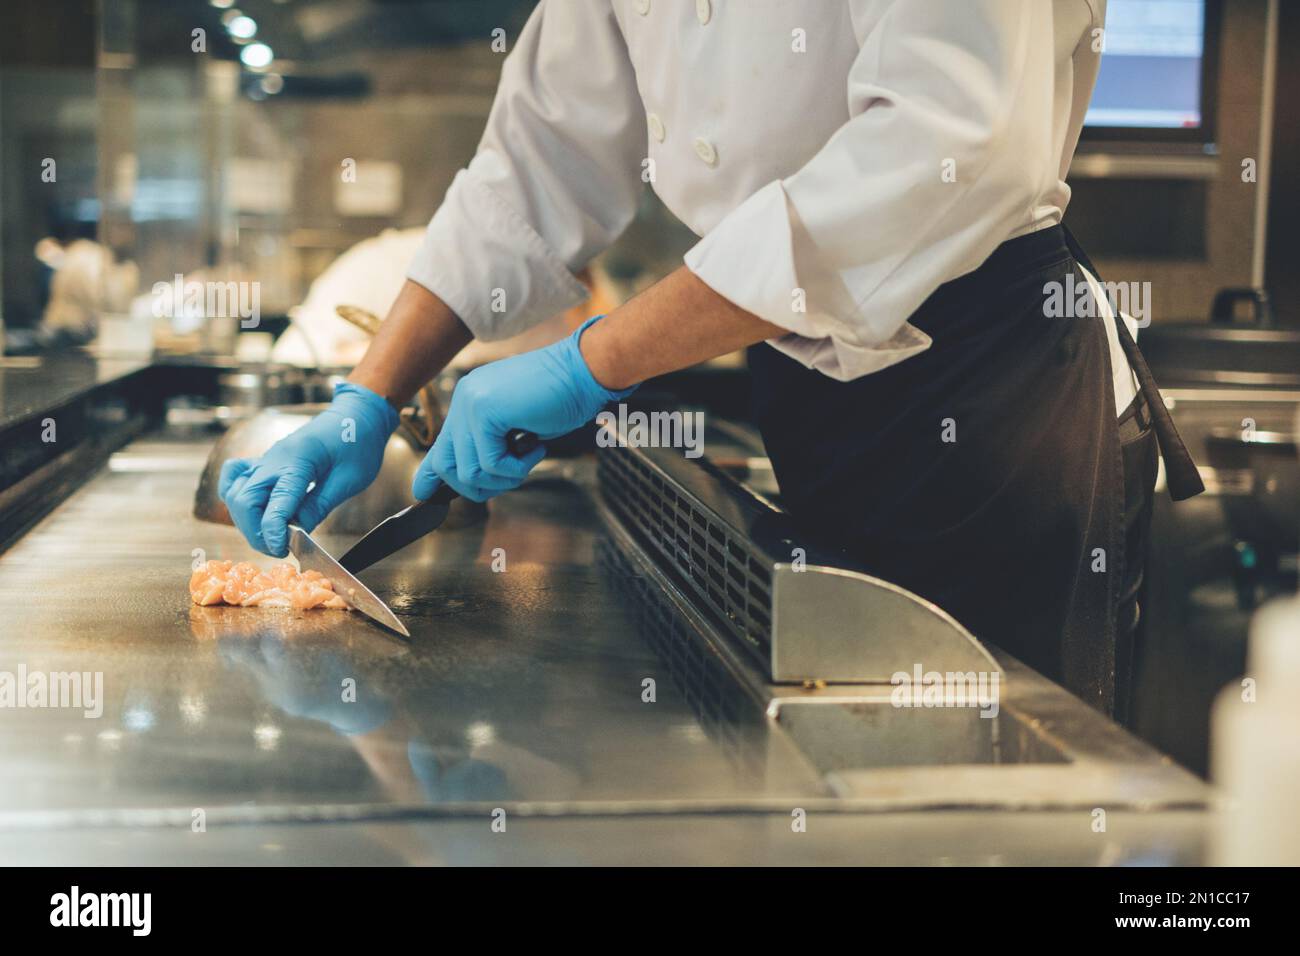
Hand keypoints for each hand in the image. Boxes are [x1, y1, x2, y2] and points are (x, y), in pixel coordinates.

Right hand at [220, 382, 397, 554]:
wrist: (357, 416)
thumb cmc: (358, 443)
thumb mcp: (349, 479)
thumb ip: (319, 505)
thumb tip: (296, 531)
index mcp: (299, 460)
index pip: (275, 502)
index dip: (273, 532)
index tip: (281, 551)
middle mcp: (274, 458)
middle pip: (244, 500)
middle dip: (255, 532)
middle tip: (278, 548)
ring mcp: (266, 458)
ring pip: (236, 493)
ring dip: (246, 521)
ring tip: (271, 536)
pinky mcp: (265, 461)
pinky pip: (236, 477)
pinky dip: (237, 498)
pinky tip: (254, 512)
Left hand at [413, 316, 635, 501]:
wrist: (584, 372)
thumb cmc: (561, 399)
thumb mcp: (518, 428)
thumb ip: (492, 447)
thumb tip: (473, 480)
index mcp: (469, 401)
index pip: (438, 449)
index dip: (431, 479)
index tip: (428, 498)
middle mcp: (464, 400)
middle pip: (446, 467)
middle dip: (478, 487)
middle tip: (511, 478)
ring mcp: (471, 403)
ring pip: (468, 471)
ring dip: (503, 478)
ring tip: (527, 461)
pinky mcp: (485, 411)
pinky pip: (491, 463)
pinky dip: (517, 467)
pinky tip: (536, 447)